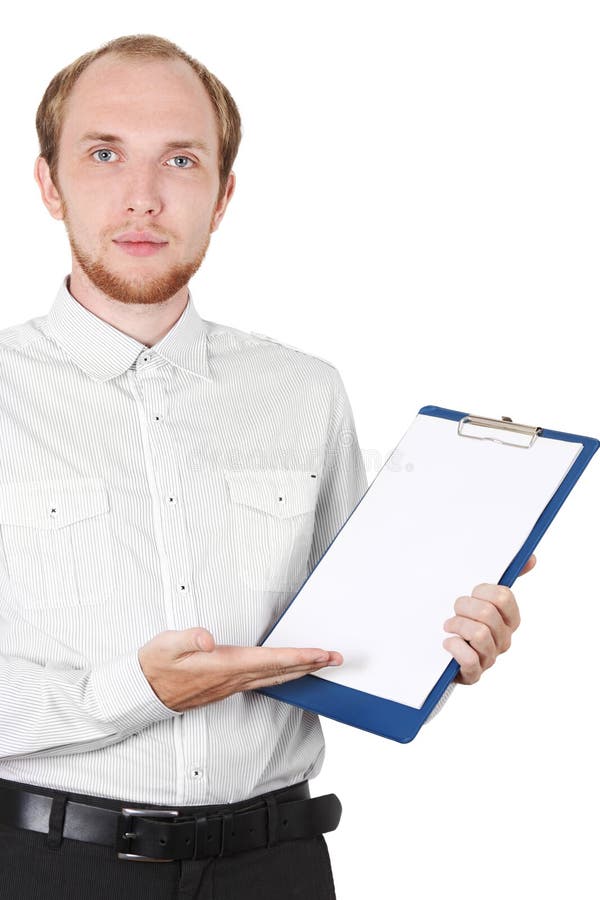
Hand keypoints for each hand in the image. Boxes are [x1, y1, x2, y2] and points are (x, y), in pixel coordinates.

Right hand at [138, 627, 342, 711]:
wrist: (143, 693)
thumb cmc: (156, 665)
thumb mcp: (166, 645)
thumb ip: (188, 638)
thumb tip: (207, 637)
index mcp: (224, 666)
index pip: (270, 660)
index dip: (298, 656)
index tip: (321, 653)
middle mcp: (233, 679)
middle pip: (281, 672)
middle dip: (311, 664)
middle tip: (337, 658)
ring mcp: (232, 685)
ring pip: (275, 678)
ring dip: (301, 670)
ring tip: (323, 663)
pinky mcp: (228, 686)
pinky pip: (265, 681)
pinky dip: (284, 675)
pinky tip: (290, 671)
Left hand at [442, 554, 535, 684]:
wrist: (438, 649)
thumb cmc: (464, 619)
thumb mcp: (481, 596)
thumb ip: (506, 576)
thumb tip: (531, 558)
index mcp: (509, 619)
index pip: (504, 597)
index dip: (482, 591)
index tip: (471, 591)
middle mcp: (503, 639)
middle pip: (487, 614)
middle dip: (464, 606)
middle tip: (454, 609)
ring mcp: (489, 658)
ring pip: (479, 634)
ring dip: (457, 625)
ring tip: (449, 625)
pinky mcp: (473, 674)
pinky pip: (470, 660)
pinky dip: (455, 648)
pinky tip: (447, 642)